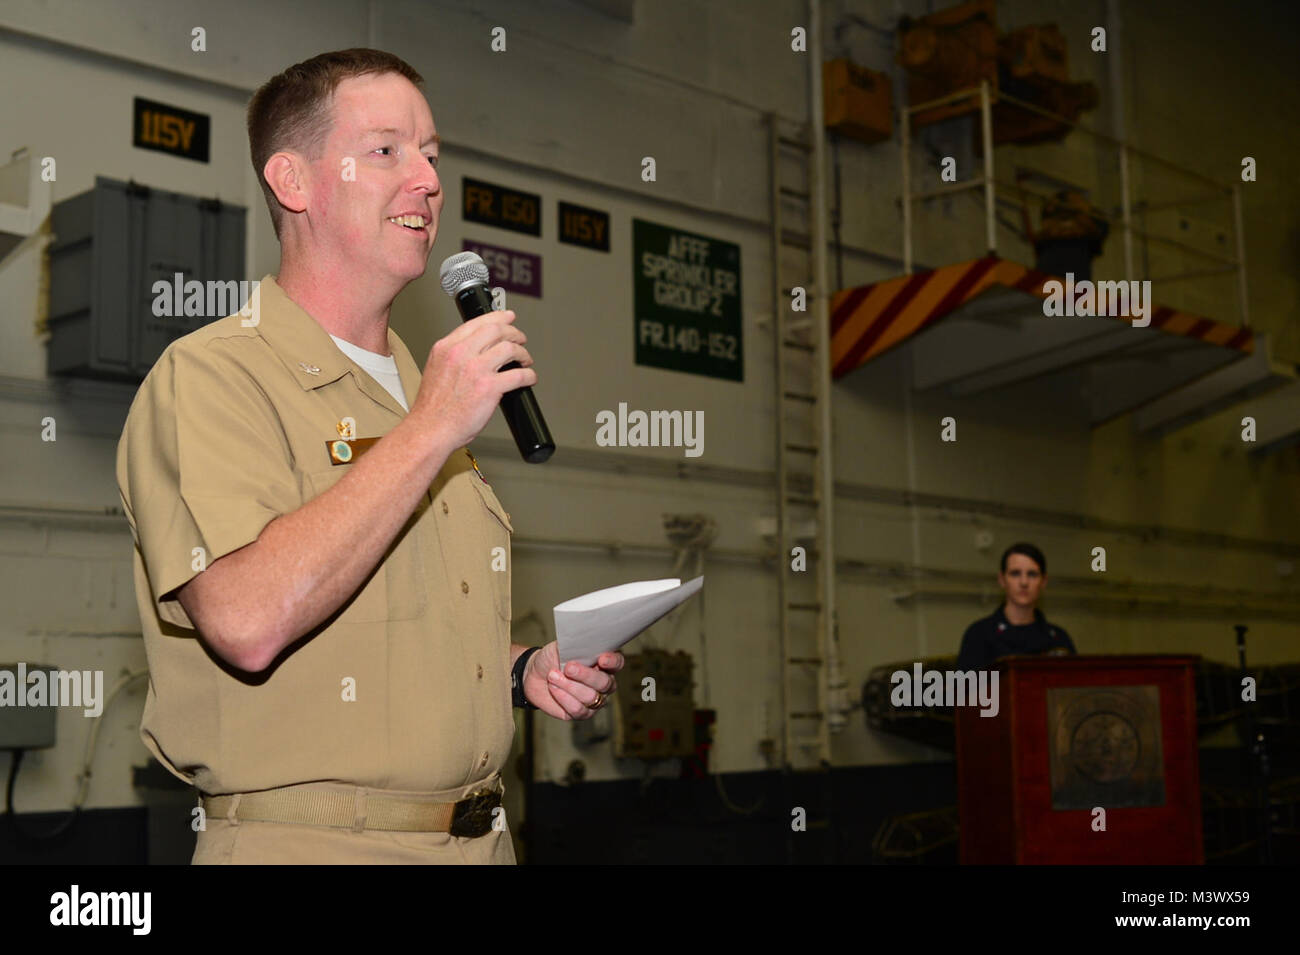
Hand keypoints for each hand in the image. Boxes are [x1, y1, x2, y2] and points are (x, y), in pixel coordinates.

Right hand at [408, 309, 536, 452]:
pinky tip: (529, 378)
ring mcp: (476, 369)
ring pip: (509, 348)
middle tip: (520, 338)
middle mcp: (460, 354)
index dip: (497, 317)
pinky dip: (529, 375)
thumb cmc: (433, 408)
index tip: (507, 317)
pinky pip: (518, 375)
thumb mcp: (437, 369)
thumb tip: (477, 350)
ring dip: (523, 352)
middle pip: (496, 330)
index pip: (477, 322)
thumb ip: (455, 356)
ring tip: (525, 359)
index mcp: (446, 347)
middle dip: (514, 332)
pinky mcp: (489, 387)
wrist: (430, 429)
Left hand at [523, 642, 623, 720]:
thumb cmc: (552, 658)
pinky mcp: (581, 713)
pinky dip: (564, 698)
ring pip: (590, 697)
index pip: (617, 663)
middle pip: (605, 683)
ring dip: (569, 686)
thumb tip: (585, 644)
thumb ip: (576, 646)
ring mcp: (594, 700)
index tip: (601, 659)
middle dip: (585, 675)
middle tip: (568, 668)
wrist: (535, 674)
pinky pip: (578, 709)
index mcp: (604, 663)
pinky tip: (554, 688)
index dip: (612, 662)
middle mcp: (603, 683)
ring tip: (553, 676)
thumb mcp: (563, 646)